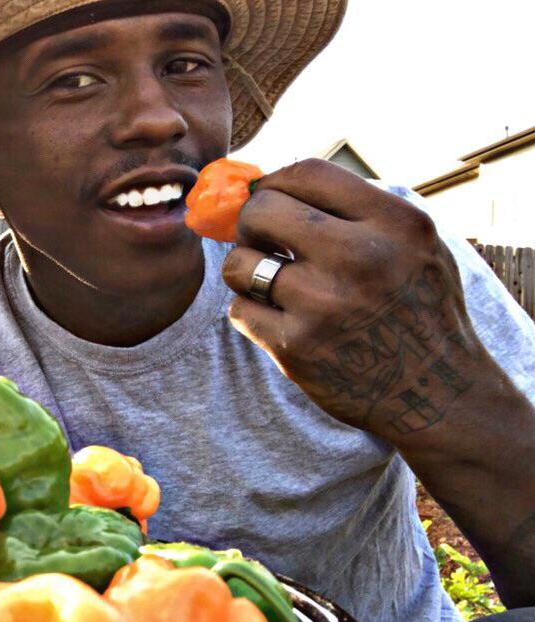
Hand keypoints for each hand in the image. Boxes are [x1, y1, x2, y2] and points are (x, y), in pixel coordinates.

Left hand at [219, 159, 487, 440]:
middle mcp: (360, 257)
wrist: (438, 394)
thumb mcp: (414, 243)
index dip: (275, 181)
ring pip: (238, 263)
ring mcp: (324, 304)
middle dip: (250, 224)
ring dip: (246, 272)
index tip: (268, 197)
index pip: (307, 172)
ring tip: (272, 284)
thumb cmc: (417, 307)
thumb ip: (356, 209)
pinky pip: (239, 310)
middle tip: (263, 242)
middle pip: (261, 211)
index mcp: (394, 222)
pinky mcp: (296, 347)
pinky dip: (251, 313)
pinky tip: (280, 320)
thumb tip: (265, 183)